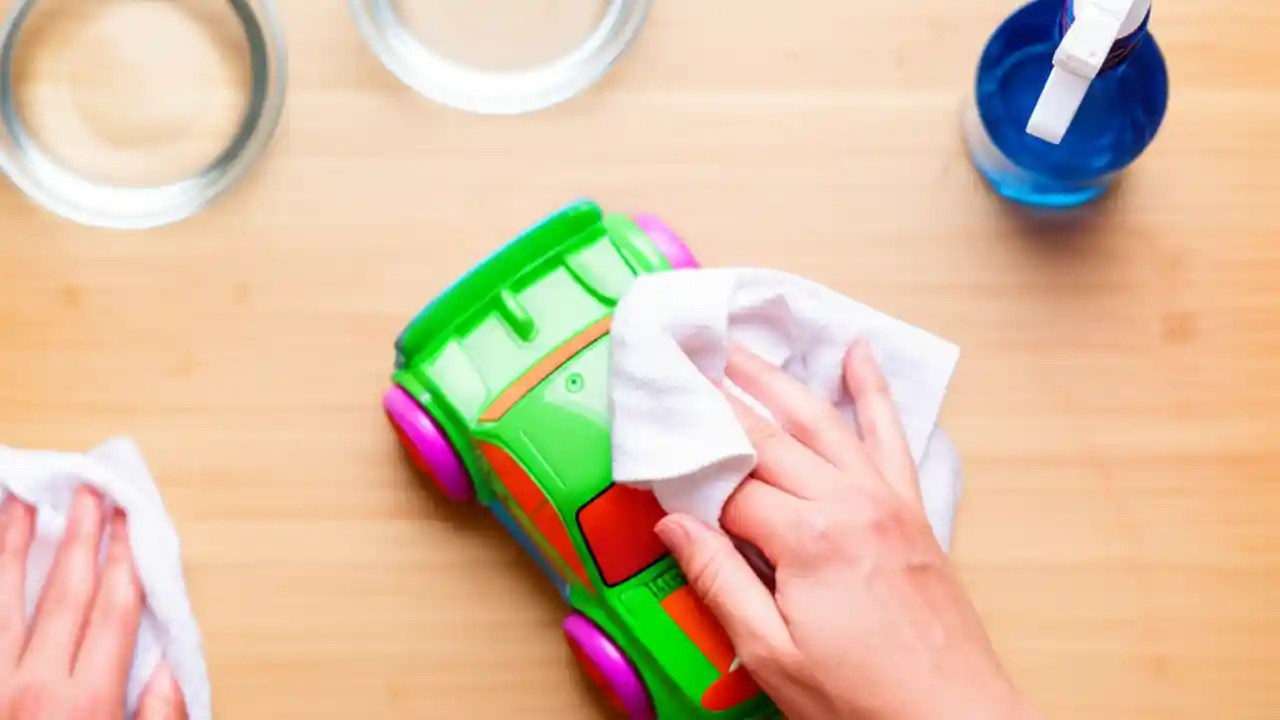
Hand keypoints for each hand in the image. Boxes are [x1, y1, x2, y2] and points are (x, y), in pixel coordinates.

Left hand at [0, 487, 186, 719]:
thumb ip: (158, 718)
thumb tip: (167, 671)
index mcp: (85, 706)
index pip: (112, 611)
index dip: (123, 559)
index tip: (127, 518)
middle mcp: (33, 689)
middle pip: (63, 596)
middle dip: (80, 538)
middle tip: (88, 491)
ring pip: (3, 602)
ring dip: (12, 547)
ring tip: (22, 504)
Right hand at [655, 342, 1035, 719]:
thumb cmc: (866, 701)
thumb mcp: (772, 655)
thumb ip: (720, 582)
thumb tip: (673, 527)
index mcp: (809, 539)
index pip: (729, 487)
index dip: (688, 474)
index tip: (656, 453)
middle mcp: (849, 503)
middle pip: (768, 437)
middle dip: (719, 396)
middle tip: (683, 359)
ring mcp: (885, 500)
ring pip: (821, 421)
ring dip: (776, 380)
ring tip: (739, 349)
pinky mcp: (910, 509)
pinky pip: (889, 434)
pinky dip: (873, 391)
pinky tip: (859, 356)